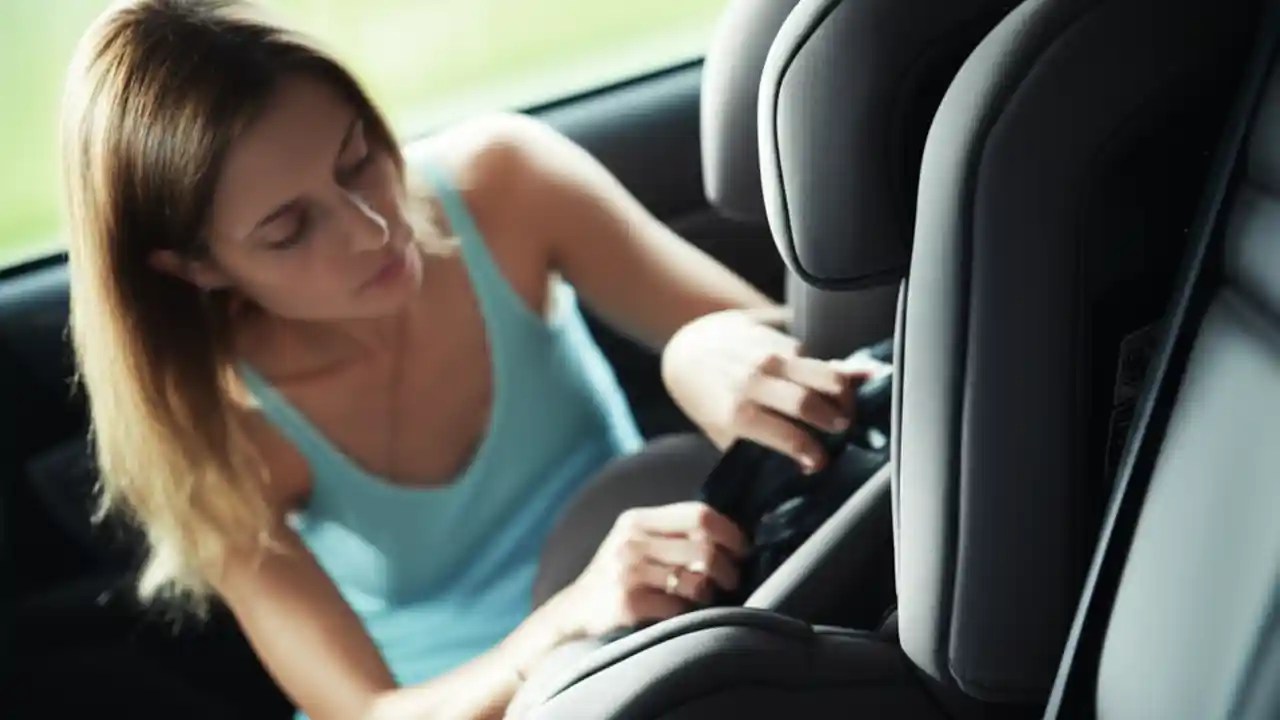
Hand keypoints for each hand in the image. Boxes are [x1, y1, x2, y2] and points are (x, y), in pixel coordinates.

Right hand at [554, 502, 747, 638]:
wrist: (574, 611)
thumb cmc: (618, 575)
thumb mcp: (635, 541)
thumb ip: (671, 532)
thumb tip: (732, 533)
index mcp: (637, 520)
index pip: (699, 515)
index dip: (730, 532)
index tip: (742, 549)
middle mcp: (631, 541)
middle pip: (704, 548)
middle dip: (728, 568)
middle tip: (732, 580)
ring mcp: (628, 572)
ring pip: (696, 581)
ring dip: (710, 594)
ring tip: (706, 598)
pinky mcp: (628, 603)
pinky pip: (679, 608)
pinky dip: (688, 614)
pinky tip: (682, 614)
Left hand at [661, 309, 872, 472]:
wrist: (693, 350)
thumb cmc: (713, 402)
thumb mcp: (728, 430)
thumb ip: (764, 443)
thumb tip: (806, 463)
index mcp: (737, 413)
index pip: (786, 436)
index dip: (811, 452)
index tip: (821, 462)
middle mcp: (754, 381)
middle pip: (808, 402)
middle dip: (835, 419)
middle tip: (845, 430)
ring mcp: (769, 356)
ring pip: (822, 373)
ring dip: (843, 394)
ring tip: (848, 409)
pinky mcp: (780, 339)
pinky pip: (815, 358)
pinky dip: (831, 374)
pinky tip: (833, 388)